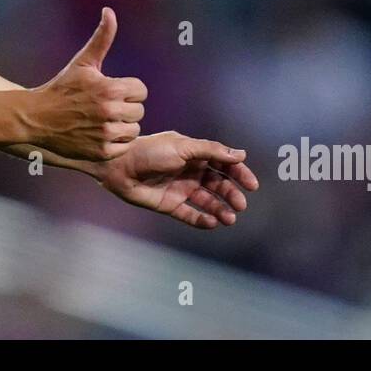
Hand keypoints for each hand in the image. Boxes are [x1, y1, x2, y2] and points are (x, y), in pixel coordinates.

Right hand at [27, 7, 145, 161]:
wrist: (37, 117)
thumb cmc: (63, 87)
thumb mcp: (83, 62)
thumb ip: (102, 37)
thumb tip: (110, 11)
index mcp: (110, 88)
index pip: (141, 91)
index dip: (127, 90)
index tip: (110, 91)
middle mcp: (110, 112)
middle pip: (139, 111)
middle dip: (125, 108)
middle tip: (104, 107)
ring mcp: (106, 134)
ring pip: (133, 130)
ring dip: (121, 126)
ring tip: (101, 121)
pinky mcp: (102, 152)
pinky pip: (124, 147)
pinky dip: (115, 143)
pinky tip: (98, 134)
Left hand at [95, 130, 258, 227]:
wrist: (119, 167)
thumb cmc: (150, 151)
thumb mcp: (183, 147)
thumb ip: (211, 151)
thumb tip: (241, 154)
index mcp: (195, 155)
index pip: (224, 164)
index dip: (239, 173)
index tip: (251, 184)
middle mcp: (191, 172)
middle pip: (219, 184)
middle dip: (231, 194)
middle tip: (241, 204)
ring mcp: (181, 189)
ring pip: (208, 201)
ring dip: (220, 209)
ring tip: (229, 218)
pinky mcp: (171, 205)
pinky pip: (191, 215)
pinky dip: (202, 220)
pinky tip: (213, 223)